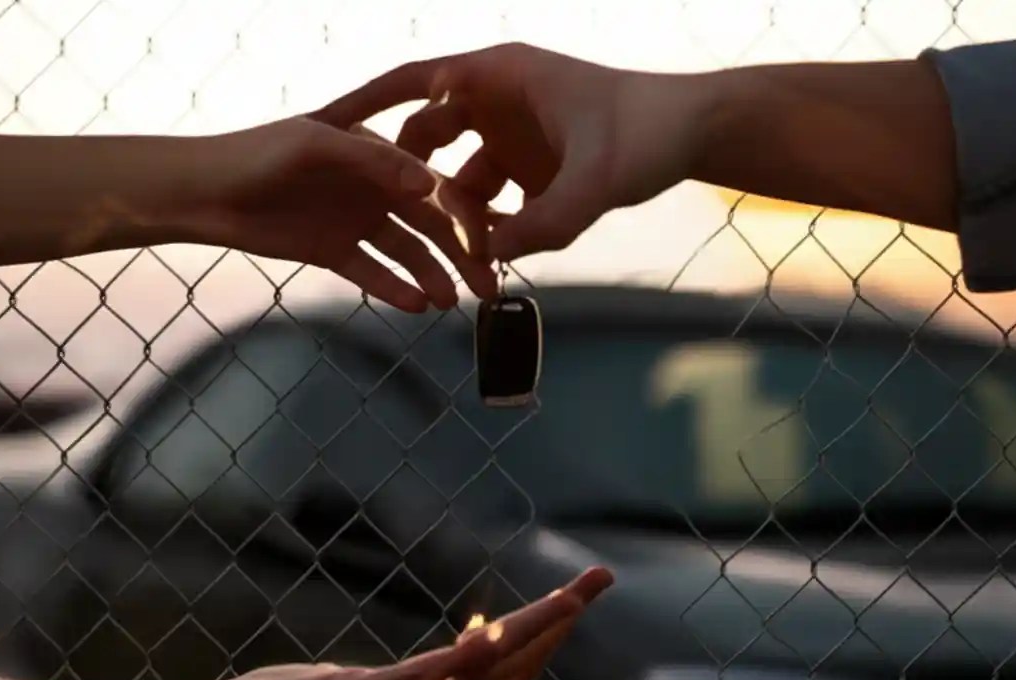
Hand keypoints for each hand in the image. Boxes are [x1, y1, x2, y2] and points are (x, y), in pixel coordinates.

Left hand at [168, 116, 497, 311]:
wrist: (203, 193)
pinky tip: (416, 306)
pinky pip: (373, 272)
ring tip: (451, 304)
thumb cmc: (256, 156)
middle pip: (429, 223)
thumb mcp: (317, 147)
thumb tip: (433, 186)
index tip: (488, 243)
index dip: (464, 215)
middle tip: (489, 285)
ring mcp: (355, 219)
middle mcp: (374, 185)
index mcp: (377, 152)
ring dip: (432, 275)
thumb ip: (374, 162)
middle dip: (461, 253)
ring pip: (406, 252)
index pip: (434, 186)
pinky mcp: (333, 250)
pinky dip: (394, 288)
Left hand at [190, 567, 612, 679]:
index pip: (503, 675)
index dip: (547, 637)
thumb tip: (466, 646)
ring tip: (568, 601)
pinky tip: (490, 636)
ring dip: (528, 636)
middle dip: (556, 625)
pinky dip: (458, 664)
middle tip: (598, 580)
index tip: (579, 597)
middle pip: (506, 674)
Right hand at [316, 43, 710, 261]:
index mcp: (499, 76)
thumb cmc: (647, 134)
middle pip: (426, 139)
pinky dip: (483, 232)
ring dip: (451, 223)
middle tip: (378, 226)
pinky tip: (477, 267)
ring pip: (458, 181)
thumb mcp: (595, 181)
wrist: (693, 133)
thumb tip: (492, 259)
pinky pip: (488, 202)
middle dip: (407, 185)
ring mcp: (511, 136)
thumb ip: (545, 221)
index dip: (365, 104)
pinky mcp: (529, 169)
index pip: (414, 82)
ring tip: (437, 263)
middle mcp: (496, 101)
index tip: (322, 128)